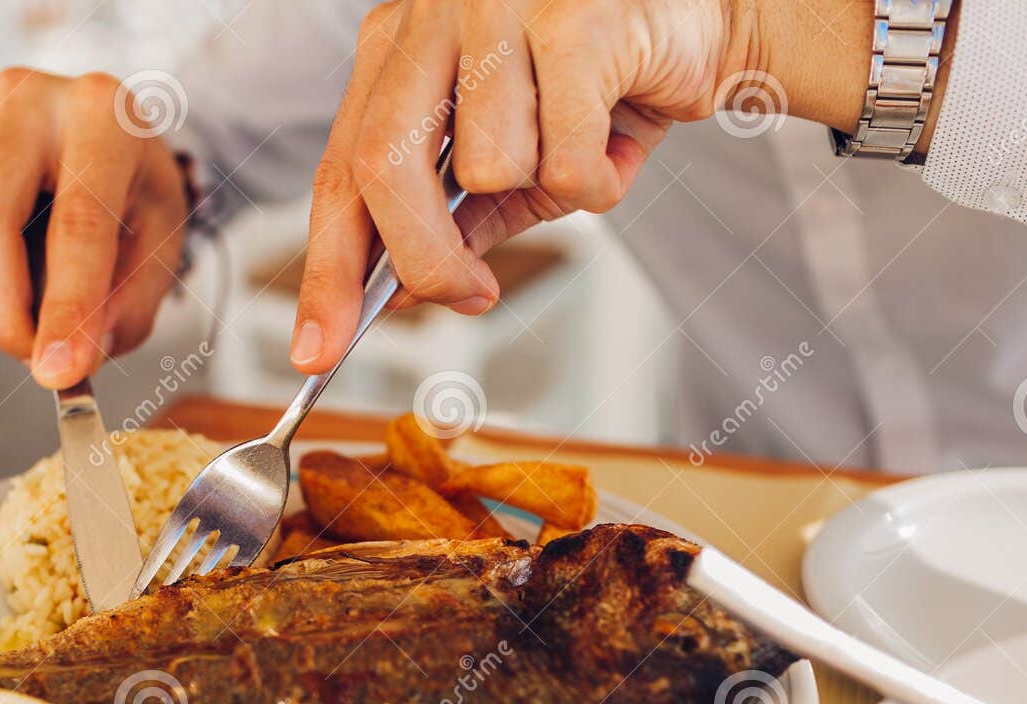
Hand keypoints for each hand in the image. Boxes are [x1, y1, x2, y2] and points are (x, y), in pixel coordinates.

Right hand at [0, 70, 189, 388]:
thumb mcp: (159, 247)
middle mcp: (30, 98)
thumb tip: (73, 358)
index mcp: (104, 116)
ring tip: (39, 279)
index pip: (79, 223)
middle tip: (35, 363)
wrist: (101, 137)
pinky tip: (9, 240)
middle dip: (5, 311)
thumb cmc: (133, 192)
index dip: (68, 307)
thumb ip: (126, 306)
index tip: (60, 372)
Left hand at [292, 0, 863, 373]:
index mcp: (400, 45)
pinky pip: (565, 162)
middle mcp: (434, 13)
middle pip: (384, 169)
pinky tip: (621, 130)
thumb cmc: (602, 82)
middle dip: (424, 260)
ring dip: (548, 189)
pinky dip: (600, 180)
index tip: (318, 347)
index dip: (326, 268)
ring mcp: (498, 6)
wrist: (707, 19)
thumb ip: (455, 217)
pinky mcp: (572, 19)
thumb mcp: (514, 158)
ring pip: (489, 169)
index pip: (339, 169)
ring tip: (585, 142)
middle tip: (466, 295)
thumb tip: (397, 292)